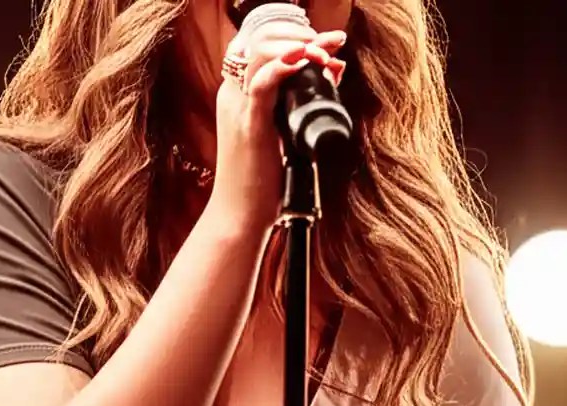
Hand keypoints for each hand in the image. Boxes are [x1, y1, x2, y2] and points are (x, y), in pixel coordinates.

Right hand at [209, 21, 346, 232]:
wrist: (240, 215)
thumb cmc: (262, 180)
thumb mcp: (283, 133)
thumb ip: (301, 102)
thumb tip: (333, 70)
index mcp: (238, 94)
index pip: (256, 41)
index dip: (288, 30)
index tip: (322, 38)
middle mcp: (234, 94)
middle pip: (257, 37)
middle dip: (296, 31)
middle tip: (328, 42)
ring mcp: (239, 107)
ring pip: (258, 52)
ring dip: (296, 44)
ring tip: (324, 50)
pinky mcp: (249, 125)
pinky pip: (261, 84)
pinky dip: (282, 66)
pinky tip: (303, 59)